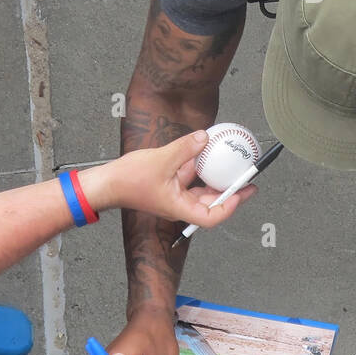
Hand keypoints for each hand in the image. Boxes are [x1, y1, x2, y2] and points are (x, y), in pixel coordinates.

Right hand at [80, 130, 257, 228]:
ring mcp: (175, 196)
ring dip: (217, 181)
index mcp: (179, 207)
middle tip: (248, 180)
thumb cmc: (128, 180)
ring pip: (202, 192)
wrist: (107, 183)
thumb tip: (204, 138)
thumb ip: (185, 148)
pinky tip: (205, 155)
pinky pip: (190, 180)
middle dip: (232, 192)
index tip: (243, 191)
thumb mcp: (162, 159)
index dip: (231, 206)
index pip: (212, 216)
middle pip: (212, 204)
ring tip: (232, 168)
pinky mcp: (169, 186)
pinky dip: (199, 170)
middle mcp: (180, 205)